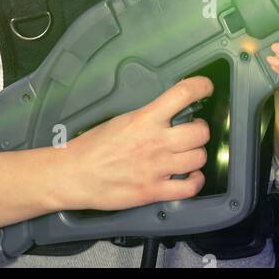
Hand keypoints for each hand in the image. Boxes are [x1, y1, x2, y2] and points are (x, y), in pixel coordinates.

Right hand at [59, 75, 212, 210]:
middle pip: (200, 132)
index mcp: (145, 119)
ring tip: (187, 154)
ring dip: (196, 155)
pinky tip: (189, 177)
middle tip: (192, 131)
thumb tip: (169, 112)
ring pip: (198, 158)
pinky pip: (190, 188)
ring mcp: (156, 168)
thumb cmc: (92, 147)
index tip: (205, 88)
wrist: (73, 175)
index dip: (201, 87)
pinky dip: (195, 182)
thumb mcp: (121, 120)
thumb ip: (147, 117)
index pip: (183, 94)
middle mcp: (155, 142)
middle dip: (200, 130)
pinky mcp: (153, 191)